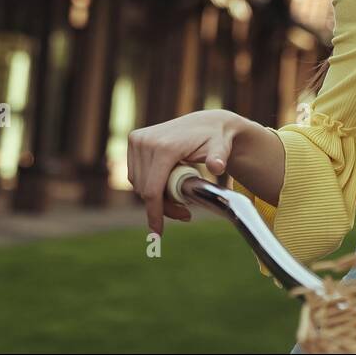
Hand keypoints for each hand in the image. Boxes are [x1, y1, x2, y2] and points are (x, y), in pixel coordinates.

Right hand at [127, 109, 246, 235]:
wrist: (208, 123)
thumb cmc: (216, 139)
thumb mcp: (221, 148)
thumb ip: (219, 158)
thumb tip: (218, 167)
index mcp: (164, 147)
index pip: (153, 189)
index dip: (155, 213)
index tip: (157, 232)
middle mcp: (145, 142)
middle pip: (145, 189)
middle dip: (161, 207)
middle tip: (185, 214)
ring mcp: (137, 139)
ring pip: (138, 183)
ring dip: (155, 197)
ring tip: (179, 200)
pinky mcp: (135, 140)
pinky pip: (136, 174)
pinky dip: (149, 184)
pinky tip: (167, 186)